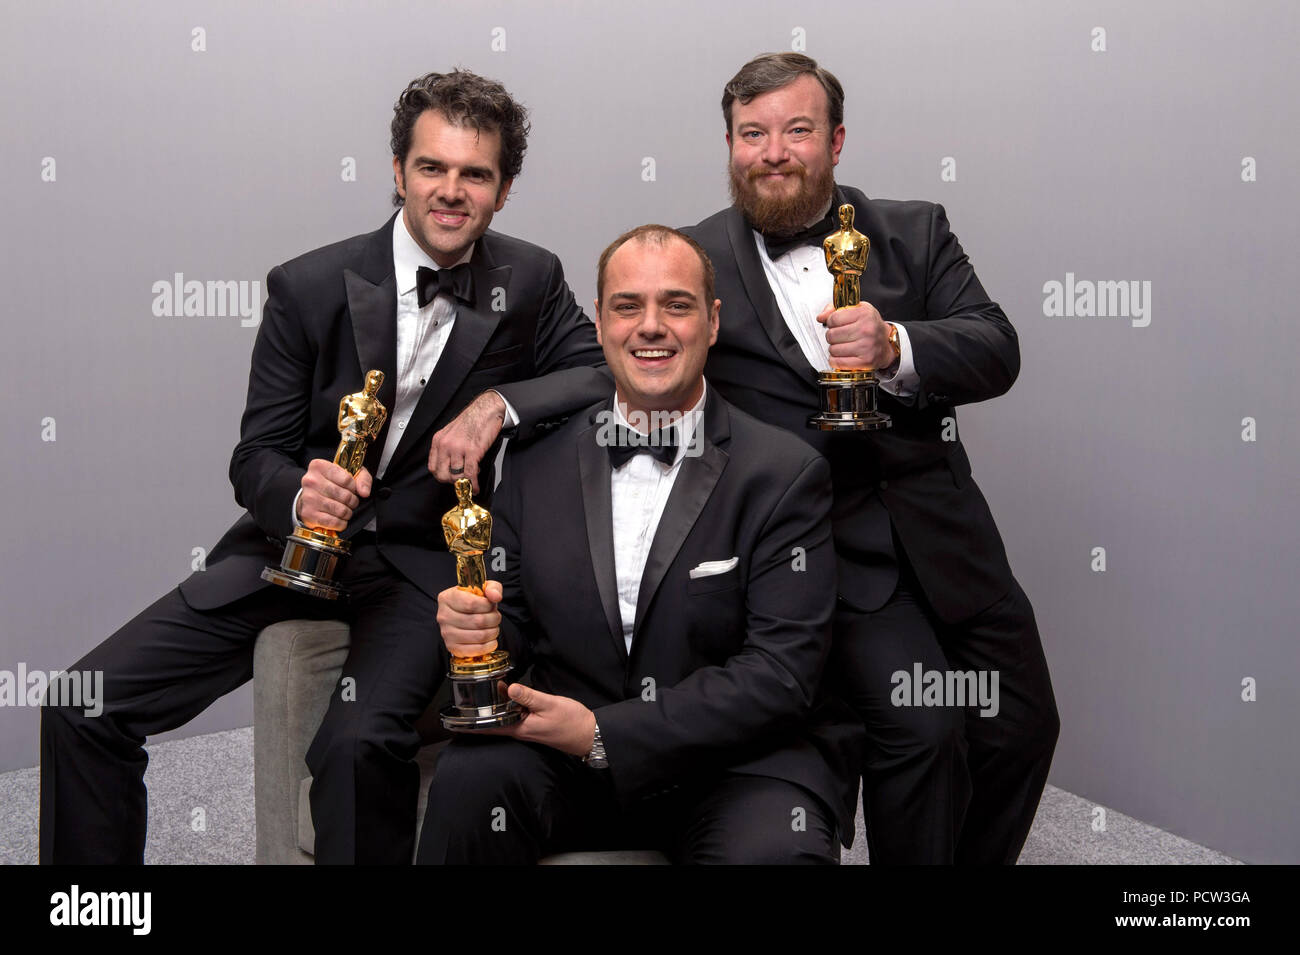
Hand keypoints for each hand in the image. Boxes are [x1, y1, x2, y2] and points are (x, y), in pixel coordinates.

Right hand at [298, 460, 371, 530]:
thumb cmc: (331, 484)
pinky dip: (341, 523)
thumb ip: (362, 478)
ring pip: (340, 510)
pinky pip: (333, 522)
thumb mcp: (350, 473)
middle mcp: (311, 481)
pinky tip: (339, 519)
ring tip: (345, 510)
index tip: (351, 489)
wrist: (309, 498)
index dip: (354, 487)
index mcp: (319, 466)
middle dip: (352, 501)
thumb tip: (364, 492)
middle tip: (350, 502)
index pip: (347, 480)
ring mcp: (308, 498)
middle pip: (345, 496)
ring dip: (347, 513)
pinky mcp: (308, 514)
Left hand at [428, 391, 506, 493]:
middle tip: (461, 482)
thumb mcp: (452, 433)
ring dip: (465, 482)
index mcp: (439, 440)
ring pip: (456, 476)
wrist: (486, 409)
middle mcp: (445, 445)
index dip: (442, 476)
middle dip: (452, 482)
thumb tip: (451, 466)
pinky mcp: (472, 451)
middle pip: (442, 475)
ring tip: (472, 479)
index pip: (432, 467)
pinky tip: (476, 487)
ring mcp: (458, 448)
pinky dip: (473, 484)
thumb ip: (448, 448)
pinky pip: (470, 474)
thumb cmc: (473, 420)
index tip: (450, 478)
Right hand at [436, 580, 501, 657]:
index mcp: (447, 598)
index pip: (471, 604)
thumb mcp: (483, 588)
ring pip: (479, 636)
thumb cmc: (473, 600)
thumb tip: (495, 596)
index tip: (492, 605)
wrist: (464, 614)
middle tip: (496, 617)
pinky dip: (489, 646)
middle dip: (494, 619)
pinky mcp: (452, 647)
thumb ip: (492, 588)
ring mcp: (446, 633)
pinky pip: (475, 650)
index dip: (488, 606)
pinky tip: (491, 640)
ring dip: (493, 632)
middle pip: (477, 621)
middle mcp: (443, 616)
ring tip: (493, 627)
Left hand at [471, 683, 596, 756]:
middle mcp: (520, 730)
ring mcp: (527, 728)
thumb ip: (528, 696)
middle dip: (478, 715)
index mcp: (520, 728)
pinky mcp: (533, 724)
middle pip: (493, 723)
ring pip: (503, 719)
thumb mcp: (549, 704)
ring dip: (491, 710)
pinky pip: (514, 716)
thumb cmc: (571, 722)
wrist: (588, 733)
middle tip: (462, 704)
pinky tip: (504, 699)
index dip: (471, 725)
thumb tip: (509, 688)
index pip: (489, 727)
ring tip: (477, 699)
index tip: (454, 723)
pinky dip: (505, 708)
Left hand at [817, 302, 894, 370]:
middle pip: (831, 335)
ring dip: (834, 349)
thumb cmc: (870, 326)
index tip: (836, 324)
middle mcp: (866, 329)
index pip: (834, 318)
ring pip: (833, 349)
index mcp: (864, 314)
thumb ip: (835, 309)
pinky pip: (838, 362)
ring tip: (843, 345)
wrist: (886, 343)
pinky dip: (836, 360)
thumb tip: (821, 317)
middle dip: (832, 336)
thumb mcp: (856, 310)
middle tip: (840, 336)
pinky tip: (842, 356)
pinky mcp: (865, 361)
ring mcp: (866, 346)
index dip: (831, 322)